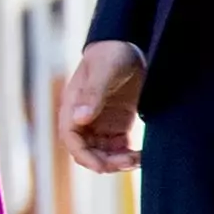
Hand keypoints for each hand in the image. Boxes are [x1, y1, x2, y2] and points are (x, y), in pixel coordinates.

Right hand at [60, 39, 145, 172]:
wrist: (128, 46)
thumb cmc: (111, 53)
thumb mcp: (105, 71)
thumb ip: (93, 94)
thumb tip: (80, 119)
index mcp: (73, 108)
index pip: (72, 140)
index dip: (84, 156)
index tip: (102, 166)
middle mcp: (84, 120)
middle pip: (89, 152)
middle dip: (106, 162)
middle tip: (129, 161)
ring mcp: (101, 125)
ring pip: (104, 155)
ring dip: (118, 162)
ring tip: (138, 159)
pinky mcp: (117, 126)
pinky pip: (119, 150)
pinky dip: (129, 156)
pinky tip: (142, 155)